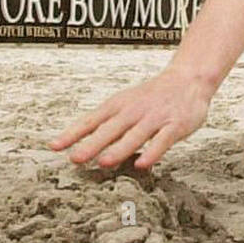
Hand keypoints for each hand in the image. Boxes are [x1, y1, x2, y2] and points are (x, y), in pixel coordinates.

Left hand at [50, 65, 214, 170]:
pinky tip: (142, 164)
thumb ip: (106, 124)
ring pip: (135, 135)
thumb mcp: (125, 103)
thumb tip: (79, 143)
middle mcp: (134, 111)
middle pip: (110, 130)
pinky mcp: (175, 125)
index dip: (73, 133)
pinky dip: (152, 152)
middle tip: (75, 158)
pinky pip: (162, 141)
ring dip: (119, 149)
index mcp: (119, 105)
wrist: (188, 79)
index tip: (55, 146)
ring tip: (104, 162)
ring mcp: (155, 118)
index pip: (92, 120)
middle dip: (92, 144)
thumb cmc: (152, 95)